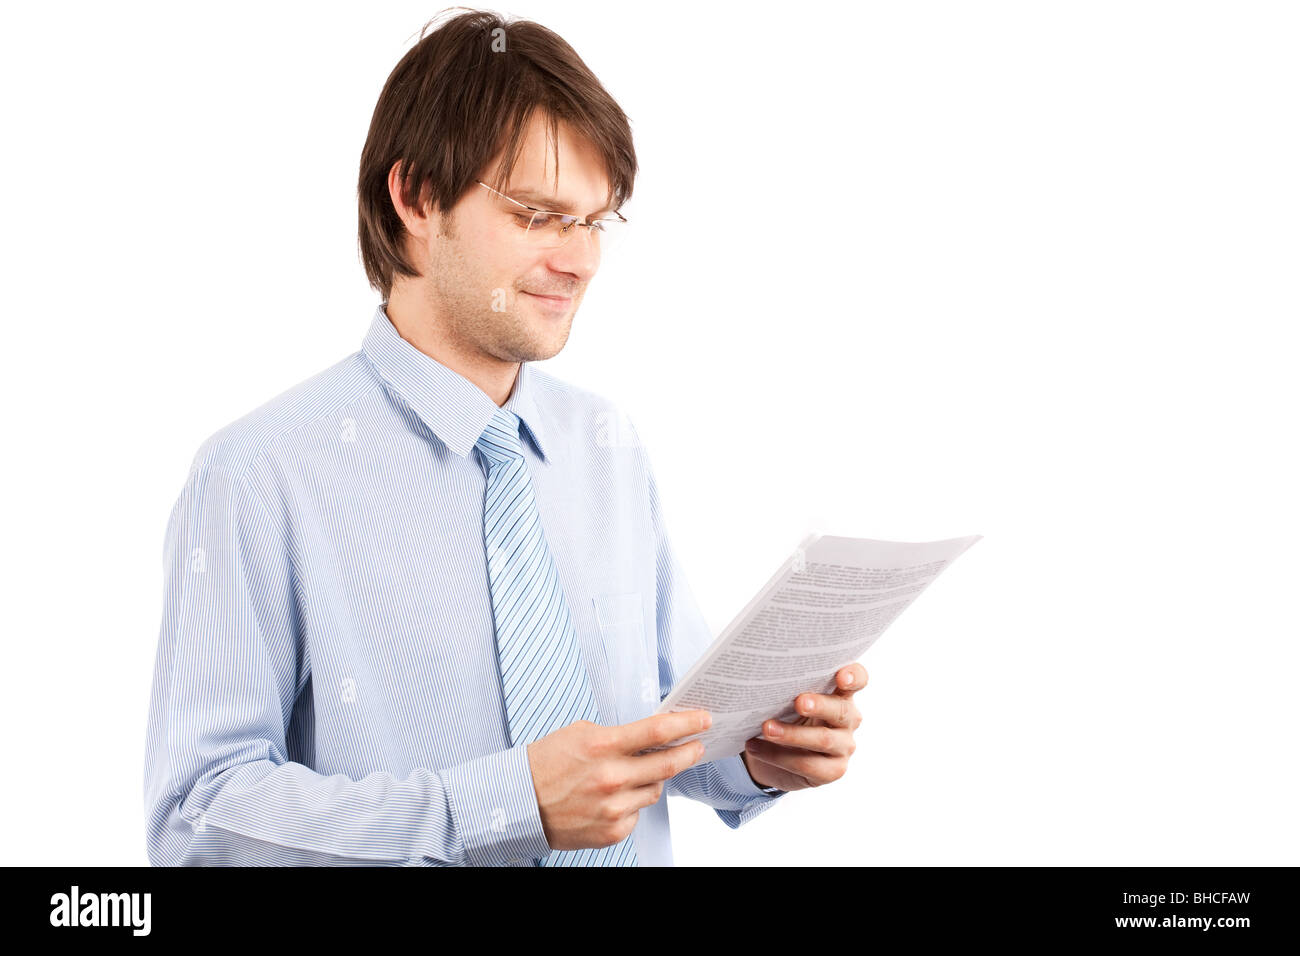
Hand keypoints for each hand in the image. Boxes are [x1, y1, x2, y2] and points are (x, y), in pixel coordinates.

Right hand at [526, 709, 711, 850]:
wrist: (518, 803)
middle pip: (669, 763)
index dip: (687, 724)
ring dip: (655, 777)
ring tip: (639, 771)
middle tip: (699, 745)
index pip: (658, 731)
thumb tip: (651, 735)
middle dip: (690, 751)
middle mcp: (612, 778)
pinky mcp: (612, 831)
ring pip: (655, 789)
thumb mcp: (580, 734)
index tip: (704, 718)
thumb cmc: (546, 763)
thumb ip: (617, 735)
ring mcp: (613, 808)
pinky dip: (632, 802)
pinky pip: (637, 812)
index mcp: (603, 746)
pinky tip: (615, 796)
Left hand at [740, 664, 865, 791]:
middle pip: (840, 710)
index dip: (853, 676)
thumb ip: (789, 689)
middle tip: (798, 702)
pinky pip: (807, 764)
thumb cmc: (783, 715)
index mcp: (840, 693)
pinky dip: (778, 756)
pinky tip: (756, 747)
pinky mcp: (833, 770)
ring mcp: (844, 746)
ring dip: (791, 734)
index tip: (841, 677)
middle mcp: (848, 718)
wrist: (769, 753)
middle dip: (819, 705)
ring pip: (823, 739)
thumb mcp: (786, 699)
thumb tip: (766, 680)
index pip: (857, 679)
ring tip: (766, 728)